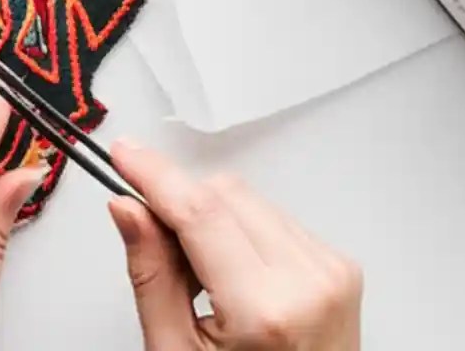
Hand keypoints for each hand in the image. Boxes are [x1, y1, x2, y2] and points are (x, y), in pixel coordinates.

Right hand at [107, 140, 362, 350]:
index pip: (200, 211)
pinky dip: (243, 234)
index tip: (124, 154)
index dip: (154, 174)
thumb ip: (151, 274)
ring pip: (250, 200)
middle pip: (225, 195)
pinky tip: (234, 277)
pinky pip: (276, 219)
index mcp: (265, 310)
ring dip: (213, 220)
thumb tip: (128, 209)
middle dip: (180, 204)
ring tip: (203, 280)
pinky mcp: (340, 265)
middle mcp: (308, 281)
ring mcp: (331, 270)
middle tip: (154, 244)